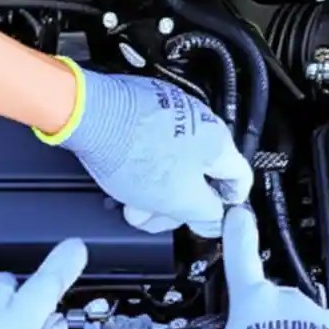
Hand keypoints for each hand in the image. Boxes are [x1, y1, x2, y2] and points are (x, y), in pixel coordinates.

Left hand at [37, 59, 252, 237]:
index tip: (209, 217)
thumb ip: (205, 213)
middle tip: (155, 217)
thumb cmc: (131, 149)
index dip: (227, 205)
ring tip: (130, 204)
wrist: (89, 115)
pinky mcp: (144, 107)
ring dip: (153, 190)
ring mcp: (171, 111)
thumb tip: (214, 221)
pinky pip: (151, 144)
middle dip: (176, 203)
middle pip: (200, 174)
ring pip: (172, 162)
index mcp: (218, 142)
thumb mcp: (178, 199)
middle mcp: (199, 120)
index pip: (240, 180)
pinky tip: (121, 179)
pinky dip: (139, 165)